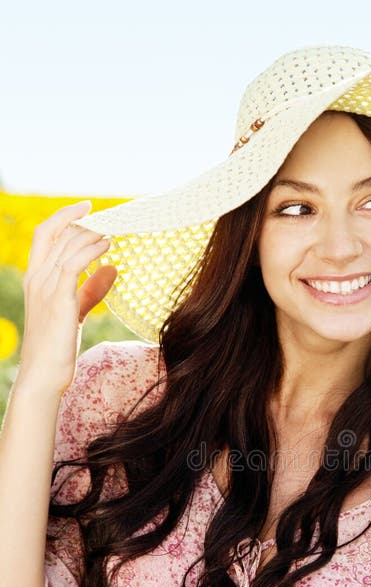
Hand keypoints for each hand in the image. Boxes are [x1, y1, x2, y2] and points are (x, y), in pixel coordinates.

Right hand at [18, 200, 116, 395]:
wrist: (44, 374)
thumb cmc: (58, 345)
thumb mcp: (76, 310)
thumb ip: (92, 289)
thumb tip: (112, 268)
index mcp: (35, 277)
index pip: (44, 234)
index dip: (64, 216)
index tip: (87, 207)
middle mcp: (36, 278)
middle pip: (56, 233)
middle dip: (83, 221)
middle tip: (109, 217)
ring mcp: (44, 288)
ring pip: (66, 246)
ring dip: (92, 234)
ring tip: (113, 231)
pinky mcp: (58, 300)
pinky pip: (73, 265)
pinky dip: (91, 251)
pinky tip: (108, 247)